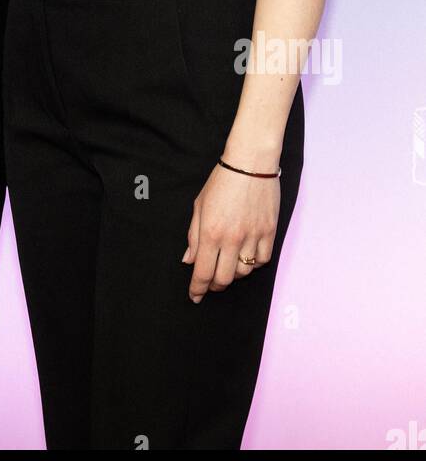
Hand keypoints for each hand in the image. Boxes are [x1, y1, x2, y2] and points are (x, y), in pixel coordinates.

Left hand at [181, 160, 278, 302]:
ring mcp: (253, 237)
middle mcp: (232, 239)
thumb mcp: (199, 206)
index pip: (203, 272)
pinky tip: (247, 256)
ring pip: (245, 273)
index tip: (195, 296)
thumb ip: (194, 236)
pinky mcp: (270, 232)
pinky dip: (254, 264)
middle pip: (224, 279)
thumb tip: (189, 260)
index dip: (197, 289)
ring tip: (228, 264)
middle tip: (211, 282)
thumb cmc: (221, 181)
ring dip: (234, 274)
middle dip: (214, 285)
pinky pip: (263, 260)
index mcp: (211, 232)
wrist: (251, 163)